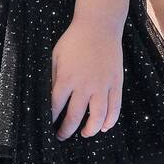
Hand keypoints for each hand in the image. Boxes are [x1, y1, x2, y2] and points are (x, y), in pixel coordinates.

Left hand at [50, 19, 123, 139]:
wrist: (98, 27)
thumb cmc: (74, 41)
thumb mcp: (56, 57)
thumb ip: (53, 77)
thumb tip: (47, 95)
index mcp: (66, 79)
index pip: (55, 106)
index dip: (51, 118)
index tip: (48, 125)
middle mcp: (84, 86)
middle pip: (74, 116)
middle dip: (66, 130)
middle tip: (62, 136)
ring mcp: (102, 86)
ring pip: (97, 117)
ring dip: (90, 130)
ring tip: (84, 133)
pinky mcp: (115, 83)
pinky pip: (115, 107)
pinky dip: (110, 120)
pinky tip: (104, 127)